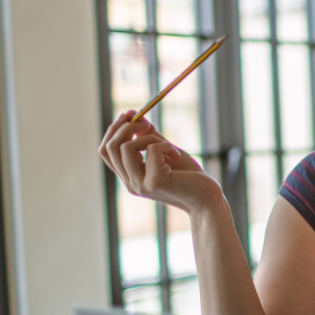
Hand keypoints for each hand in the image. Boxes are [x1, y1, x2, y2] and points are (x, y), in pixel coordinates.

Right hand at [98, 110, 223, 215]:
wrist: (208, 199)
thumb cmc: (190, 177)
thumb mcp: (166, 152)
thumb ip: (150, 137)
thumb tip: (137, 116)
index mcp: (129, 176)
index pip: (106, 151)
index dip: (114, 129)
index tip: (130, 114)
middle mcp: (130, 183)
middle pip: (110, 147)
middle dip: (126, 127)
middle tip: (147, 123)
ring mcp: (140, 184)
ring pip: (127, 147)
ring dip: (149, 138)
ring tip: (167, 146)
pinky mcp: (155, 182)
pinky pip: (151, 150)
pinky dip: (165, 146)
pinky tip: (176, 155)